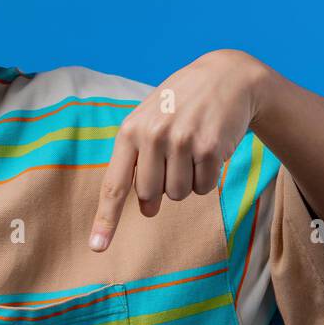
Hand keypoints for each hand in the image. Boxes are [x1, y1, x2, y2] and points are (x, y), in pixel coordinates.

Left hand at [88, 49, 270, 251]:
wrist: (227, 76)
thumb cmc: (181, 105)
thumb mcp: (150, 121)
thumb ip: (139, 163)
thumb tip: (147, 209)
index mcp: (130, 131)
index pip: (114, 184)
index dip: (106, 219)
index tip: (96, 247)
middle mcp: (153, 136)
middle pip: (151, 195)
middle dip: (163, 188)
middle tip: (174, 159)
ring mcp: (182, 141)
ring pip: (180, 194)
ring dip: (188, 180)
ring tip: (192, 148)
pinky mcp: (210, 147)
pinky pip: (205, 187)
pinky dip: (208, 176)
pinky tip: (210, 147)